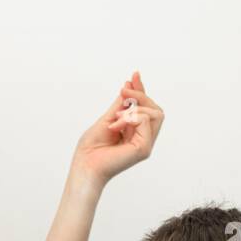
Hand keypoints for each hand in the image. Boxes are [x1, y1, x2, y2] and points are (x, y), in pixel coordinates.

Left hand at [71, 71, 163, 185]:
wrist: (84, 165)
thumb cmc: (91, 149)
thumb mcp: (107, 120)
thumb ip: (120, 106)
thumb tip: (129, 86)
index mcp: (134, 132)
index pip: (145, 108)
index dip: (141, 90)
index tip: (134, 75)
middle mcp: (142, 138)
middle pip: (155, 109)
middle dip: (141, 95)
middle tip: (123, 93)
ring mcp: (145, 143)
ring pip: (156, 113)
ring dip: (136, 108)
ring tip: (116, 117)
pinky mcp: (144, 148)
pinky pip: (147, 120)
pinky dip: (131, 117)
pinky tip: (116, 125)